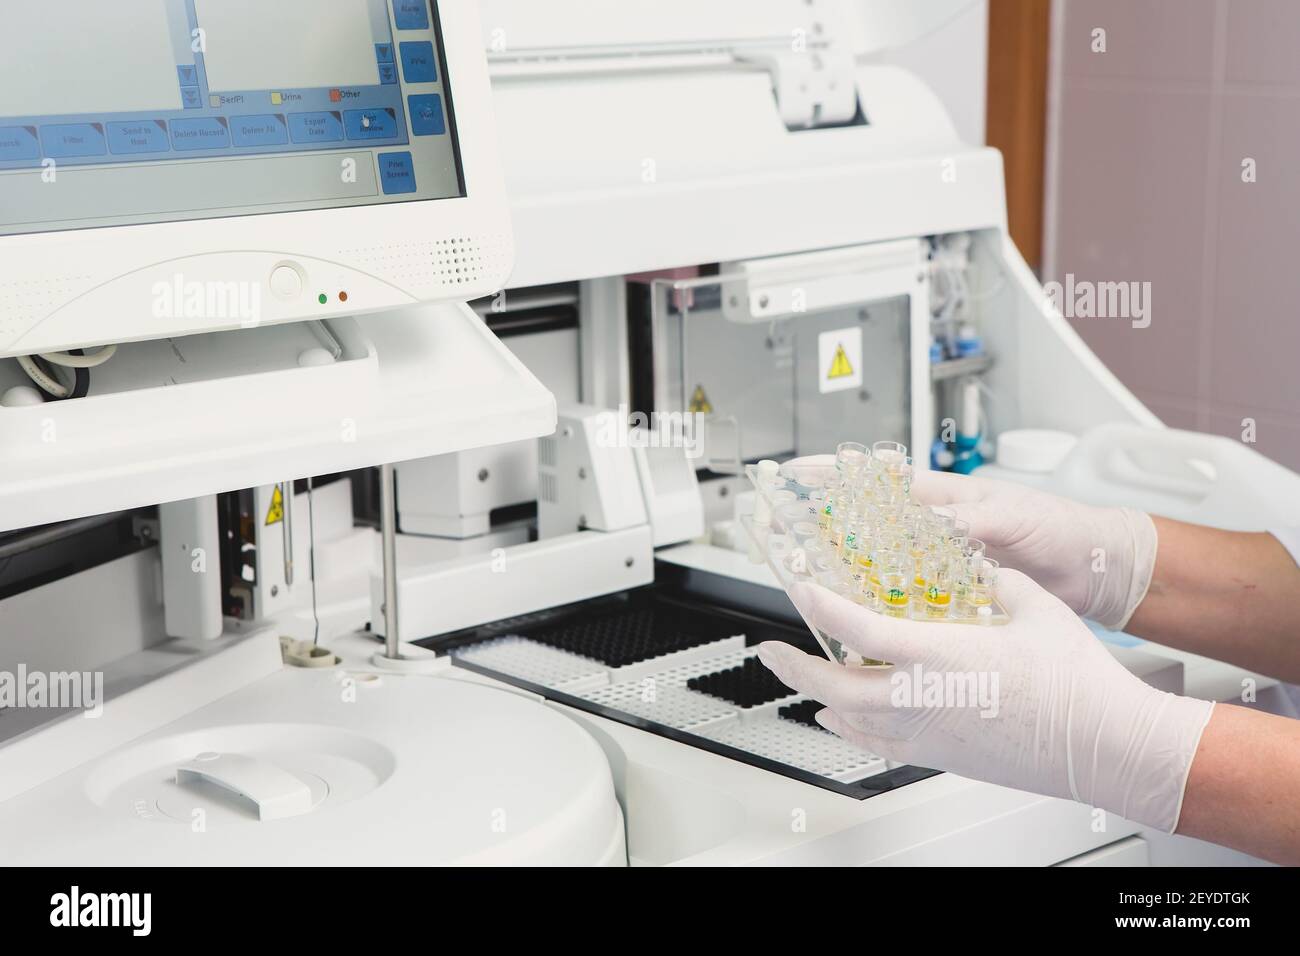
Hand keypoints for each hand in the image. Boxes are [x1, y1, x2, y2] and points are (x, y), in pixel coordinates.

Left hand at [757, 571, 1213, 832]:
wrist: (1103, 744)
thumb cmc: (1074, 682)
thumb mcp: (1033, 607)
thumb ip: (996, 581)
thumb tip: (980, 566)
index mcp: (939, 655)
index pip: (859, 629)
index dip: (821, 606)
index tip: (798, 588)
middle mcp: (922, 699)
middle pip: (835, 684)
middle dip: (795, 666)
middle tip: (770, 650)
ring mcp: (929, 732)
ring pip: (850, 720)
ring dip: (817, 696)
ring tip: (798, 679)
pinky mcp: (941, 754)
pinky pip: (878, 747)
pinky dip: (848, 732)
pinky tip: (838, 723)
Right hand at [783, 455, 1156, 629]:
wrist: (1094, 568)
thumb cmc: (1058, 528)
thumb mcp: (1011, 518)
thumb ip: (970, 521)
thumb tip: (934, 524)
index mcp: (941, 499)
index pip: (875, 479)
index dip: (832, 474)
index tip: (792, 473)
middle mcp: (931, 529)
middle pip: (861, 523)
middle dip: (819, 524)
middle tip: (784, 533)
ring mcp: (936, 562)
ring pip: (875, 564)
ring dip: (842, 570)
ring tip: (809, 578)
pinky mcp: (948, 594)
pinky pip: (902, 599)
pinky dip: (879, 606)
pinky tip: (860, 619)